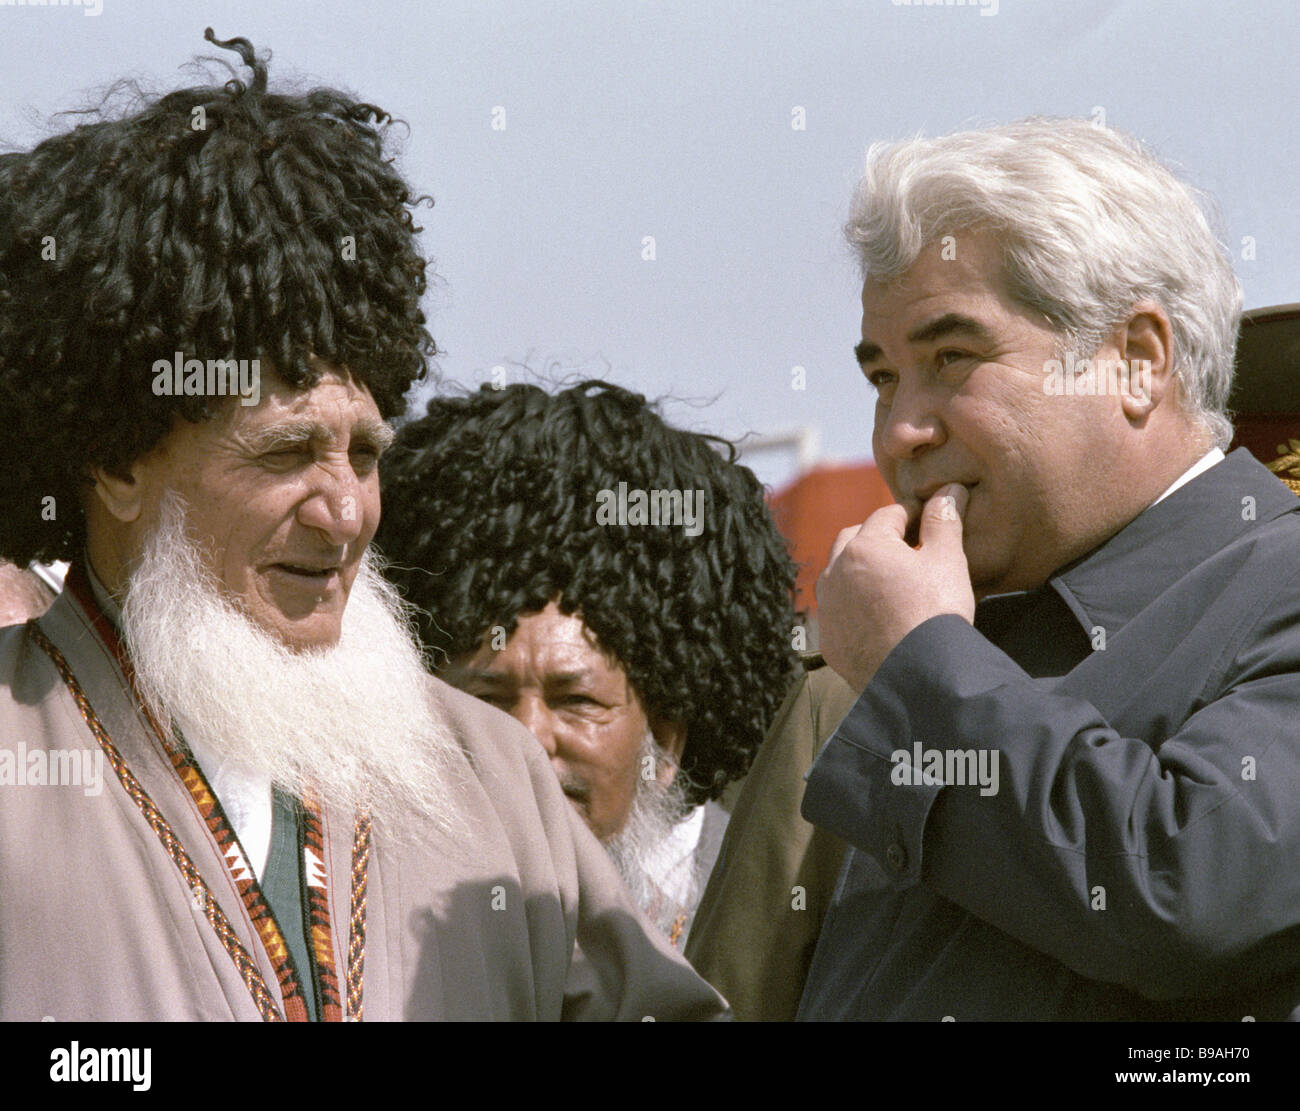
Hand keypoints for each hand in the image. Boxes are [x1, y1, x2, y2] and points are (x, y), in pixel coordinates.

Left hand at [816, 483, 975, 692]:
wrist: (919, 677)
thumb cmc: (936, 613)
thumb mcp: (948, 561)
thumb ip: (945, 522)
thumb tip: (950, 490)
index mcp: (865, 546)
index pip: (888, 515)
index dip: (912, 516)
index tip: (929, 522)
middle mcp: (836, 571)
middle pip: (854, 539)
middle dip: (878, 538)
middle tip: (909, 549)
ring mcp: (828, 607)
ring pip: (838, 574)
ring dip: (859, 570)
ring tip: (890, 581)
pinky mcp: (828, 638)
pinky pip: (836, 611)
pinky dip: (852, 605)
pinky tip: (876, 615)